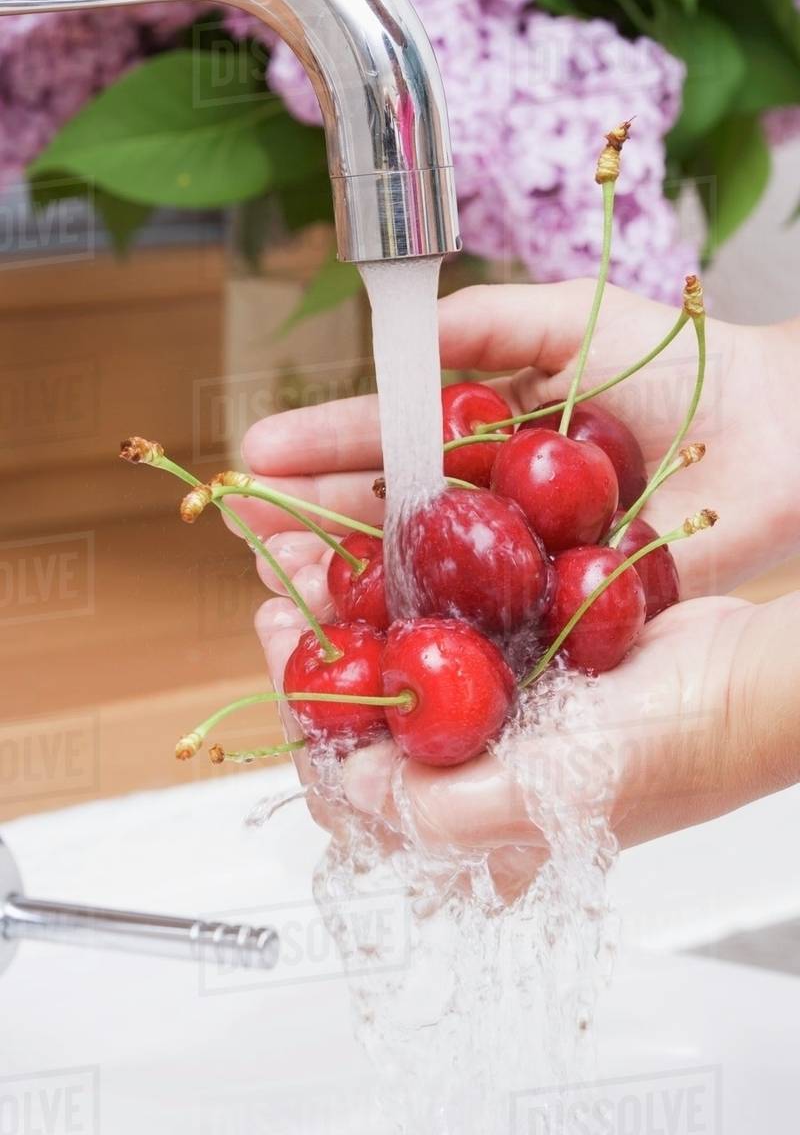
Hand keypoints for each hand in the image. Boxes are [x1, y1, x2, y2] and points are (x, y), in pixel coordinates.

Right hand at [233, 280, 799, 595]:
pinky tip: (374, 629)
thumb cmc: (690, 366)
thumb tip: (399, 331)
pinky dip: (435, 627)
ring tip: (279, 575)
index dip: (327, 444)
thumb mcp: (572, 322)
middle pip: (391, 512)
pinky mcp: (567, 606)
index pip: (393, 438)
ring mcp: (527, 558)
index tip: (262, 451)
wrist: (781, 433)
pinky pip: (491, 619)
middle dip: (314, 517)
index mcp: (493, 433)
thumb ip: (486, 324)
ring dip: (350, 575)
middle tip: (248, 527)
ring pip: (425, 571)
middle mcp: (497, 501)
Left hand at [253, 534, 798, 902]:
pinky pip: (442, 621)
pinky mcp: (521, 655)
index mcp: (467, 823)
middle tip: (283, 587)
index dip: (300, 711)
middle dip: (313, 651)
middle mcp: (472, 769)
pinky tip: (383, 546)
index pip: (349, 784)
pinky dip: (407, 584)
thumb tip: (348, 787)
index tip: (279, 640)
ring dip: (351, 609)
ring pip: (394, 662)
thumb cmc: (671, 751)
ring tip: (314, 553)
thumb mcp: (547, 799)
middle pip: (362, 715)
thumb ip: (437, 812)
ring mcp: (496, 709)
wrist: (748, 681)